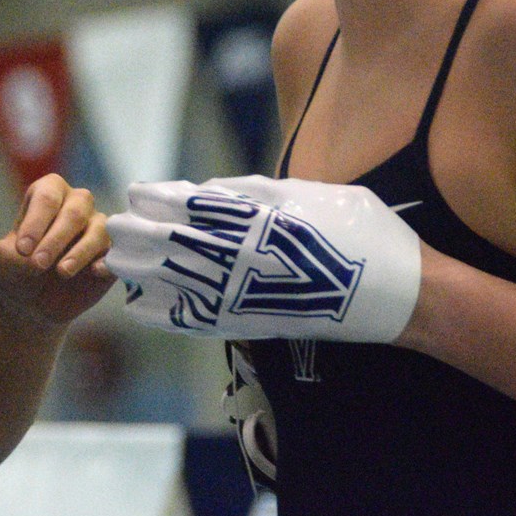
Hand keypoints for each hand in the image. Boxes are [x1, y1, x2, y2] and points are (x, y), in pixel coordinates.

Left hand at [0, 174, 113, 328]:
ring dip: (80, 251)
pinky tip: (94, 272)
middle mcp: (76, 204)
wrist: (32, 301)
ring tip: (62, 272)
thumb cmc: (18, 268)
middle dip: (56, 238)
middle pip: (75, 212)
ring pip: (99, 229)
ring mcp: (97, 227)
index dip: (36, 223)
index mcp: (48, 193)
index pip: (47, 197)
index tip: (23, 250)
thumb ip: (19, 254)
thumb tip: (45, 260)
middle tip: (39, 264)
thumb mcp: (7, 259)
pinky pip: (117, 252)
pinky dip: (107, 262)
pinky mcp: (111, 254)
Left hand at [106, 176, 420, 342]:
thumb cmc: (366, 232)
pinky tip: (141, 307)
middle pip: (177, 243)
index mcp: (261, 217)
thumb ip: (259, 191)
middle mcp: (248, 256)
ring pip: (181, 281)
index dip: (160, 198)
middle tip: (113, 226)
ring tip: (115, 261)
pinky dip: (167, 313)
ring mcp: (251, 293)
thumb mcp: (315, 193)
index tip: (137, 192)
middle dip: (140, 234)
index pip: (194, 205)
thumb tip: (209, 191)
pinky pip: (202, 321)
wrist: (402, 295)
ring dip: (143, 271)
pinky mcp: (258, 324)